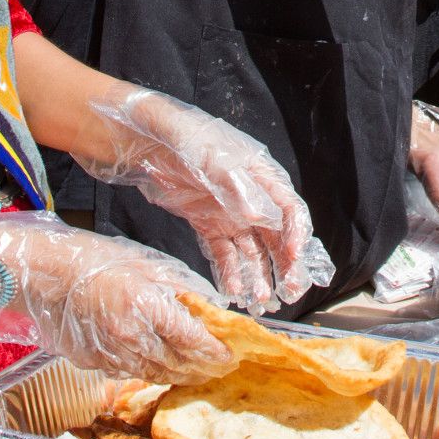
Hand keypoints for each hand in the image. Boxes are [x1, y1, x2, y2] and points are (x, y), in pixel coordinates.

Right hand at [0, 211, 237, 382]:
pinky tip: (165, 364)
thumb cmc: (94, 260)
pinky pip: (134, 373)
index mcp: (147, 305)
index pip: (196, 341)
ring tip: (201, 369)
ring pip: (160, 376)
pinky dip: (155, 372)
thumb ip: (182, 290)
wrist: (43, 274)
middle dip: (207, 368)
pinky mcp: (97, 364)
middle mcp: (131, 337)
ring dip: (184, 375)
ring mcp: (112, 355)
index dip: (219, 351)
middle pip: (182, 366)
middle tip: (223, 365)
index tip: (234, 352)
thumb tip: (211, 309)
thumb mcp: (147, 264)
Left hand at [67, 86, 329, 312]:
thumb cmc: (181, 136)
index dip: (295, 234)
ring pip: (252, 251)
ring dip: (258, 276)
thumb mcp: (209, 155)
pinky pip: (224, 254)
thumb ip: (235, 184)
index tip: (293, 259)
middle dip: (285, 266)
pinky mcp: (207, 224)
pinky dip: (230, 273)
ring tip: (260, 302)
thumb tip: (258, 215)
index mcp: (259, 175)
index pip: (288, 209)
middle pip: (275, 236)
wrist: (142, 139)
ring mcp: (228, 213)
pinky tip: (234, 293)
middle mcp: (250, 197)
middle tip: (289, 294)